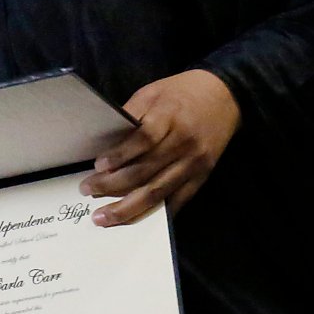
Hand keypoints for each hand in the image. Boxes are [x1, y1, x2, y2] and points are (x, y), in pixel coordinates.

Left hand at [82, 69, 240, 226]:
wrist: (226, 96)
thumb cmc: (182, 92)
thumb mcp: (153, 92)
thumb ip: (131, 115)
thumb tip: (105, 142)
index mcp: (170, 116)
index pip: (144, 139)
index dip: (120, 154)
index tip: (98, 165)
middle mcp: (184, 142)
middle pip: (146, 170)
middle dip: (113, 185)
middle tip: (88, 190)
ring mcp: (195, 163)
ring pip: (158, 191)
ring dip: (129, 207)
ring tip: (105, 217)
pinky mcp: (202, 176)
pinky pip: (177, 200)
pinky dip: (156, 212)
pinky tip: (136, 220)